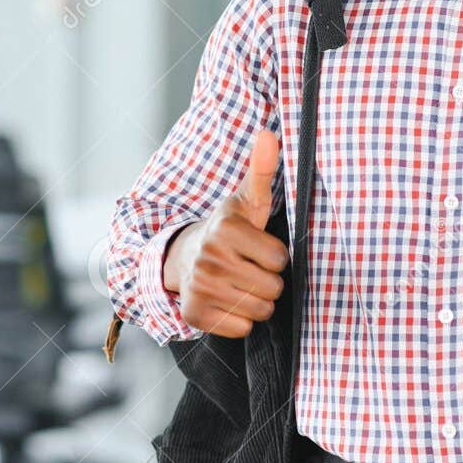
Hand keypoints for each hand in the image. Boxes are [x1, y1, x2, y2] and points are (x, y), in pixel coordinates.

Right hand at [161, 129, 289, 337]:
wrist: (183, 257)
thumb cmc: (228, 231)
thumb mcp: (247, 202)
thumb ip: (261, 170)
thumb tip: (268, 134)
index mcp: (226, 229)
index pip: (279, 260)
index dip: (274, 256)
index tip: (257, 248)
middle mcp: (209, 257)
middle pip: (271, 288)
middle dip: (266, 281)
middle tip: (248, 268)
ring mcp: (199, 287)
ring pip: (258, 310)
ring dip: (255, 301)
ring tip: (238, 283)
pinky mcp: (194, 313)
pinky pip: (241, 328)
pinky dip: (239, 319)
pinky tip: (226, 300)